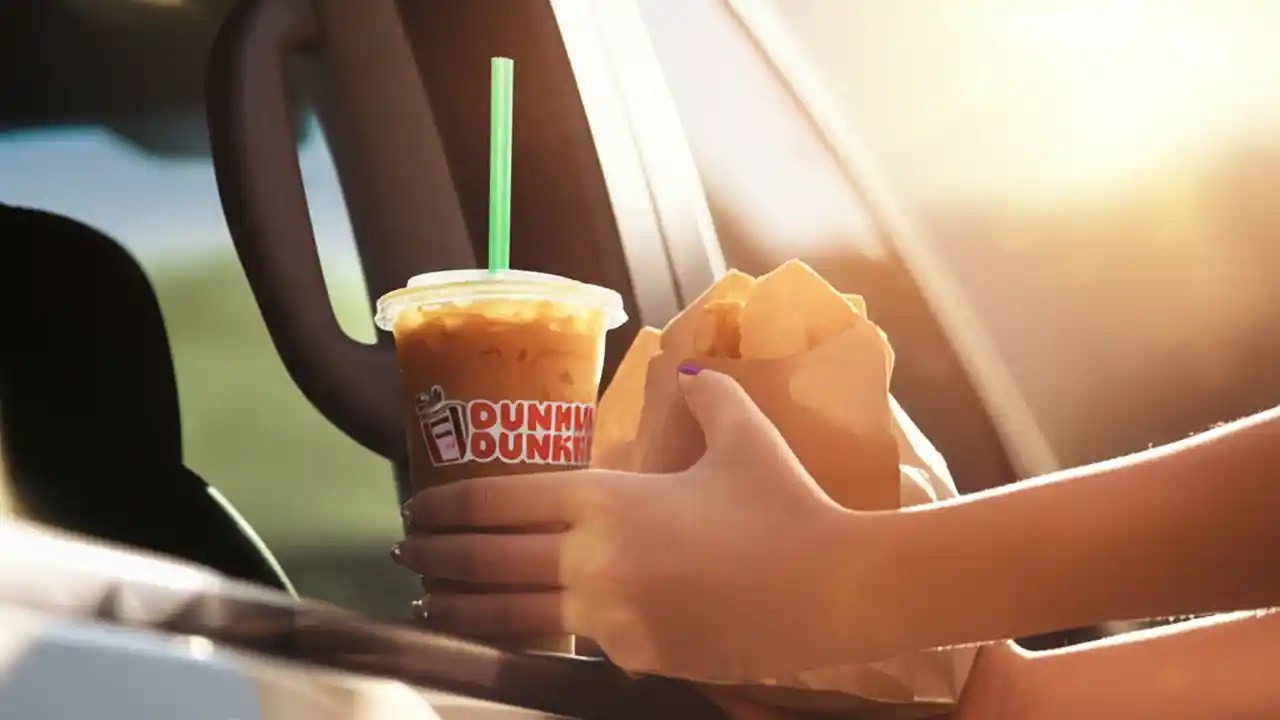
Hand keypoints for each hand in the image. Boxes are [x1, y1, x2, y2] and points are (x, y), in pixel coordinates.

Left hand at [397, 368, 872, 680]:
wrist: (832, 589)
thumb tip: (689, 371)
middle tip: (403, 553)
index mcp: (608, 497)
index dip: (445, 506)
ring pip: (510, 615)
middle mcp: (594, 558)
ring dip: (460, 607)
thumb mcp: (743, 434)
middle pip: (486, 559)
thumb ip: (707, 395)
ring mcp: (610, 615)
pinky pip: (574, 644)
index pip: (498, 500)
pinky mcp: (634, 657)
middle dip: (434, 557)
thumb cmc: (786, 505)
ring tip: (430, 602)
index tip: (415, 509)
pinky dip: (538, 636)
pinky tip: (516, 633)